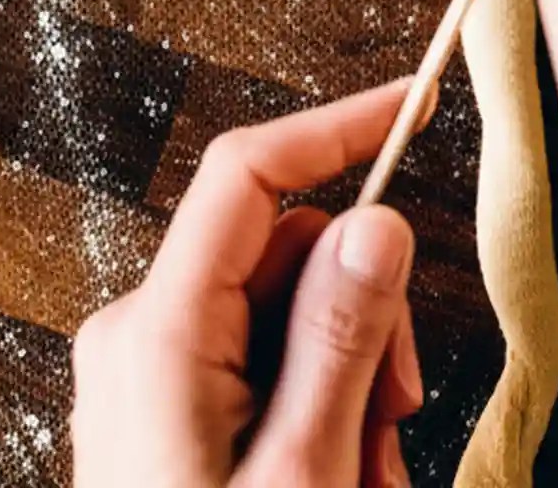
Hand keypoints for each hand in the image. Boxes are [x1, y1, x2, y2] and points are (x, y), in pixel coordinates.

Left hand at [71, 79, 429, 486]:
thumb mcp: (305, 470)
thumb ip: (342, 340)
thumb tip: (379, 224)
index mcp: (160, 335)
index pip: (248, 179)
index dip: (334, 130)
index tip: (410, 107)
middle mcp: (148, 333)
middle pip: (291, 251)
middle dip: (366, 317)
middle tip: (398, 414)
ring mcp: (160, 367)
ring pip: (295, 307)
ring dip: (356, 376)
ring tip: (365, 468)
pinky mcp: (180, 398)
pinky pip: (273, 355)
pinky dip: (327, 400)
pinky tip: (338, 469)